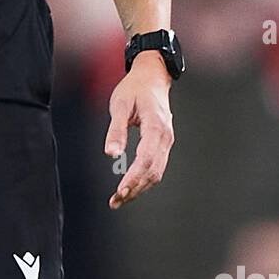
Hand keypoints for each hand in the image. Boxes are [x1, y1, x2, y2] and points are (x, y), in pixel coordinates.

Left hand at [104, 51, 174, 208]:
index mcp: (156, 127)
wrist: (151, 77)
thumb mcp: (120, 104)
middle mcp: (165, 137)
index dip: (134, 178)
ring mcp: (166, 141)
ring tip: (120, 199)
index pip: (146, 160)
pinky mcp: (163, 143)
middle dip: (135, 189)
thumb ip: (116, 130)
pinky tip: (131, 186)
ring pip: (156, 172)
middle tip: (116, 201)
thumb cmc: (134, 89)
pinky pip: (156, 166)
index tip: (120, 191)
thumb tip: (111, 154)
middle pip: (153, 171)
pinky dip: (144, 179)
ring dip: (140, 187)